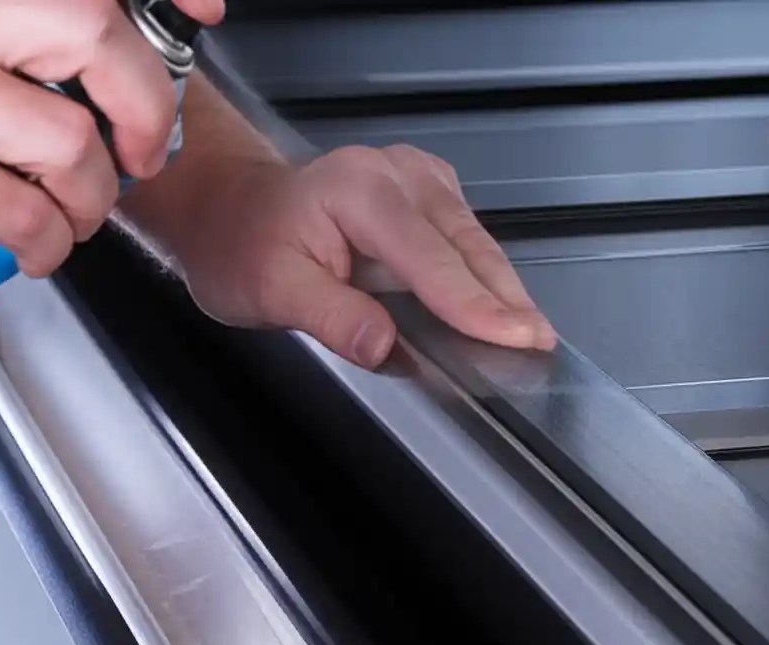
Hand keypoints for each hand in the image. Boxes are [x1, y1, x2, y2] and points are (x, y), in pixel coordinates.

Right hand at [0, 0, 222, 307]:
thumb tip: (80, 60)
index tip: (197, 12)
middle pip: (91, 32)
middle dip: (140, 106)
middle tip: (136, 151)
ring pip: (68, 140)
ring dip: (89, 199)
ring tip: (68, 216)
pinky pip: (22, 212)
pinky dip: (45, 245)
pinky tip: (29, 249)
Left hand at [169, 145, 556, 367]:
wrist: (229, 210)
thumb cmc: (242, 245)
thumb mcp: (270, 292)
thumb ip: (332, 318)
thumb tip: (386, 346)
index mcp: (357, 190)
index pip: (430, 257)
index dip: (474, 303)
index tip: (513, 337)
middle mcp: (394, 173)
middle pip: (465, 245)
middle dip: (505, 298)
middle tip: (540, 345)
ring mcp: (414, 177)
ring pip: (473, 239)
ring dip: (502, 289)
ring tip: (531, 336)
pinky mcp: (424, 192)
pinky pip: (463, 237)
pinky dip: (483, 275)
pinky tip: (499, 311)